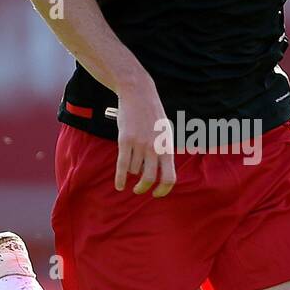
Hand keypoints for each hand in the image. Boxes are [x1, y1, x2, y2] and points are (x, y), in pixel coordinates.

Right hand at [114, 77, 176, 195]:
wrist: (139, 94)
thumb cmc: (153, 115)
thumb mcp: (166, 133)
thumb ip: (164, 152)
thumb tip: (161, 174)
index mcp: (167, 147)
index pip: (170, 177)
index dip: (163, 190)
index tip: (156, 194)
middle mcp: (154, 147)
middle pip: (149, 178)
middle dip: (143, 188)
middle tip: (139, 190)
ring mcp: (139, 144)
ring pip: (133, 170)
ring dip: (131, 171)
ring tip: (131, 161)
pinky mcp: (125, 140)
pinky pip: (122, 166)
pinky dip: (119, 179)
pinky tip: (119, 186)